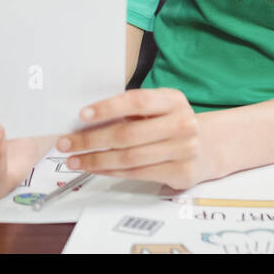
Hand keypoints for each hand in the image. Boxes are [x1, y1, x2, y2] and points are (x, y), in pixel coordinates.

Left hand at [56, 88, 219, 190]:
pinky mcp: (181, 173)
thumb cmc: (170, 124)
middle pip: (128, 134)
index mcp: (174, 100)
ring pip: (129, 157)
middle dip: (90, 140)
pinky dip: (110, 171)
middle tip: (66, 143)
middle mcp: (182, 123)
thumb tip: (85, 119)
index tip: (82, 115)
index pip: (137, 101)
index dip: (108, 108)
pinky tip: (94, 167)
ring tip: (74, 159)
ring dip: (95, 159)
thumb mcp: (158, 108)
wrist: (207, 147)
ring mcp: (184, 150)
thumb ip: (130, 110)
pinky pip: (137, 173)